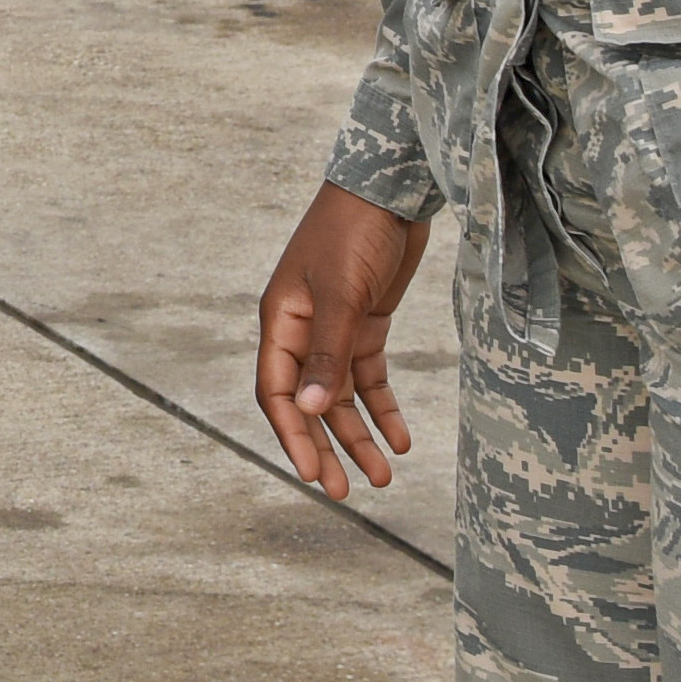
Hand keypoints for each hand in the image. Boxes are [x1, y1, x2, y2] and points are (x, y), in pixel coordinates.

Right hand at [256, 181, 428, 496]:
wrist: (392, 189)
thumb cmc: (354, 233)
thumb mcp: (342, 296)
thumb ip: (329, 355)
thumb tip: (312, 412)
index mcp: (281, 322)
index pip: (278, 392)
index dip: (294, 436)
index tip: (315, 475)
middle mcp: (303, 331)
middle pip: (310, 403)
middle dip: (328, 448)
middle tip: (347, 493)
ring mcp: (335, 329)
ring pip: (343, 397)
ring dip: (361, 436)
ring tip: (384, 477)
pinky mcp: (367, 323)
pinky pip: (370, 377)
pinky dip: (384, 408)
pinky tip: (402, 439)